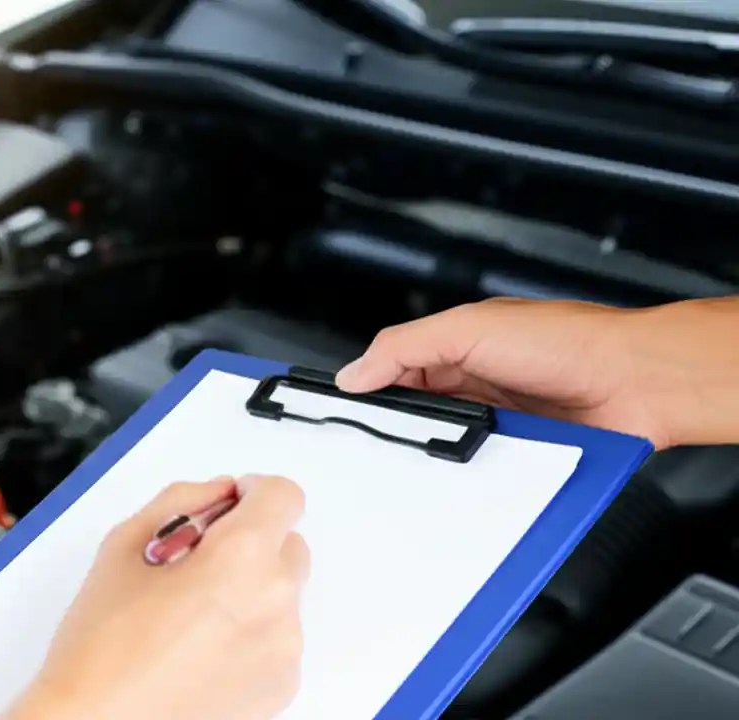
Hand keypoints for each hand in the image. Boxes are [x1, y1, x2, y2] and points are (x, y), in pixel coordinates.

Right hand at [5, 475, 309, 719]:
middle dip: (248, 543)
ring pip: (280, 594)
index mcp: (240, 557)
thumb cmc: (101, 647)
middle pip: (288, 544)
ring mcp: (283, 649)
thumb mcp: (123, 546)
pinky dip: (249, 633)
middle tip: (194, 565)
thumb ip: (179, 501)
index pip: (283, 496)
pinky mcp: (280, 686)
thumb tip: (216, 493)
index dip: (253, 492)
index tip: (229, 506)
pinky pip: (276, 638)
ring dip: (249, 590)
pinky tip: (199, 648)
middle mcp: (274, 601)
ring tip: (188, 616)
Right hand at [334, 296, 738, 448]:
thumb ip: (405, 346)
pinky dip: (470, 480)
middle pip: (413, 418)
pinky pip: (479, 476)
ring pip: (443, 452)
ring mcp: (495, 425)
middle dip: (397, 433)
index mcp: (454, 348)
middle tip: (377, 446)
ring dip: (436, 460)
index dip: (365, 392)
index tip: (339, 414)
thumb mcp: (470, 328)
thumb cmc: (570, 341)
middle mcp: (473, 386)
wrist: (637, 381)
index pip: (390, 372)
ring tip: (430, 458)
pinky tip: (466, 477)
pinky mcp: (518, 457)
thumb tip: (353, 374)